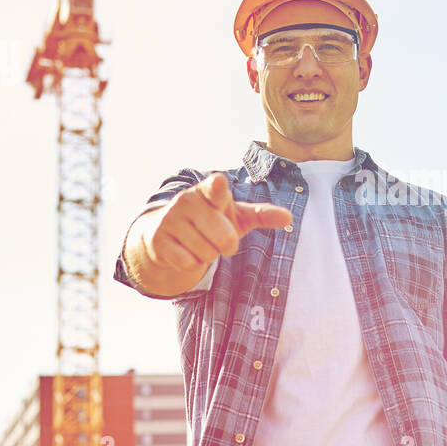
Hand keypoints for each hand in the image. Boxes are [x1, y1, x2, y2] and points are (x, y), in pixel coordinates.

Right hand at [146, 173, 291, 271]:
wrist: (167, 232)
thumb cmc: (210, 220)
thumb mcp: (236, 216)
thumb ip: (261, 214)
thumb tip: (288, 217)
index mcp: (209, 190)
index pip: (215, 189)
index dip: (218, 188)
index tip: (219, 182)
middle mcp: (187, 200)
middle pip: (224, 238)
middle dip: (226, 245)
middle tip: (218, 238)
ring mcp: (170, 219)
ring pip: (206, 253)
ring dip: (208, 255)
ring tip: (199, 242)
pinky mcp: (157, 239)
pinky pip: (187, 262)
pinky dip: (191, 263)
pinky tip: (184, 250)